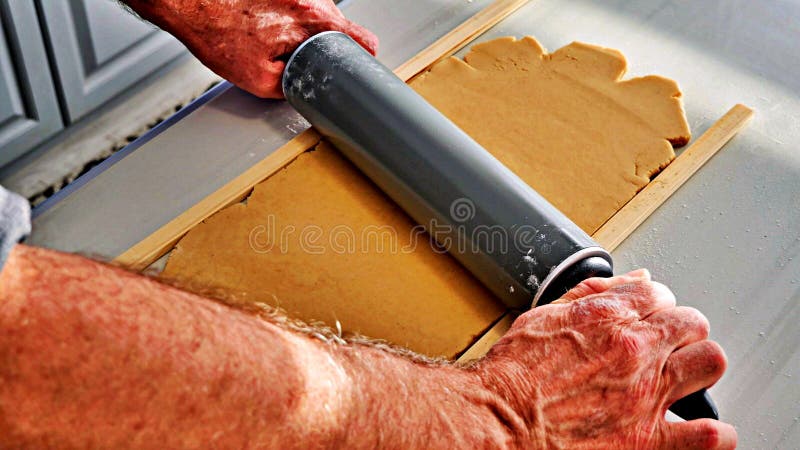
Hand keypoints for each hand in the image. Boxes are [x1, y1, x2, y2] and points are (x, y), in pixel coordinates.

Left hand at [131, 0, 377, 97]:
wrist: (187, 1)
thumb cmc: (216, 31)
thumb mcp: (258, 80)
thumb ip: (293, 87)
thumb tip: (306, 92)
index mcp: (312, 20)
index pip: (362, 39)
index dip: (363, 58)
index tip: (361, 67)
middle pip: (338, 28)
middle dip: (323, 47)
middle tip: (296, 57)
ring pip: (315, 15)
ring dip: (302, 30)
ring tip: (271, 38)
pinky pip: (297, 5)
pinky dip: (285, 17)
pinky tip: (262, 25)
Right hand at [474, 270, 736, 448]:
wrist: (498, 422)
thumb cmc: (512, 375)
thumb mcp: (543, 317)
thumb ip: (591, 294)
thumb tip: (632, 281)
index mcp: (608, 317)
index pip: (658, 293)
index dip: (654, 305)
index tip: (646, 316)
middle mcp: (633, 350)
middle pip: (692, 322)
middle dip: (681, 330)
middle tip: (666, 345)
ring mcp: (646, 394)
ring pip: (710, 362)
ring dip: (700, 367)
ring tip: (684, 378)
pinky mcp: (647, 439)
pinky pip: (708, 435)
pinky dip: (712, 433)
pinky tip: (698, 429)